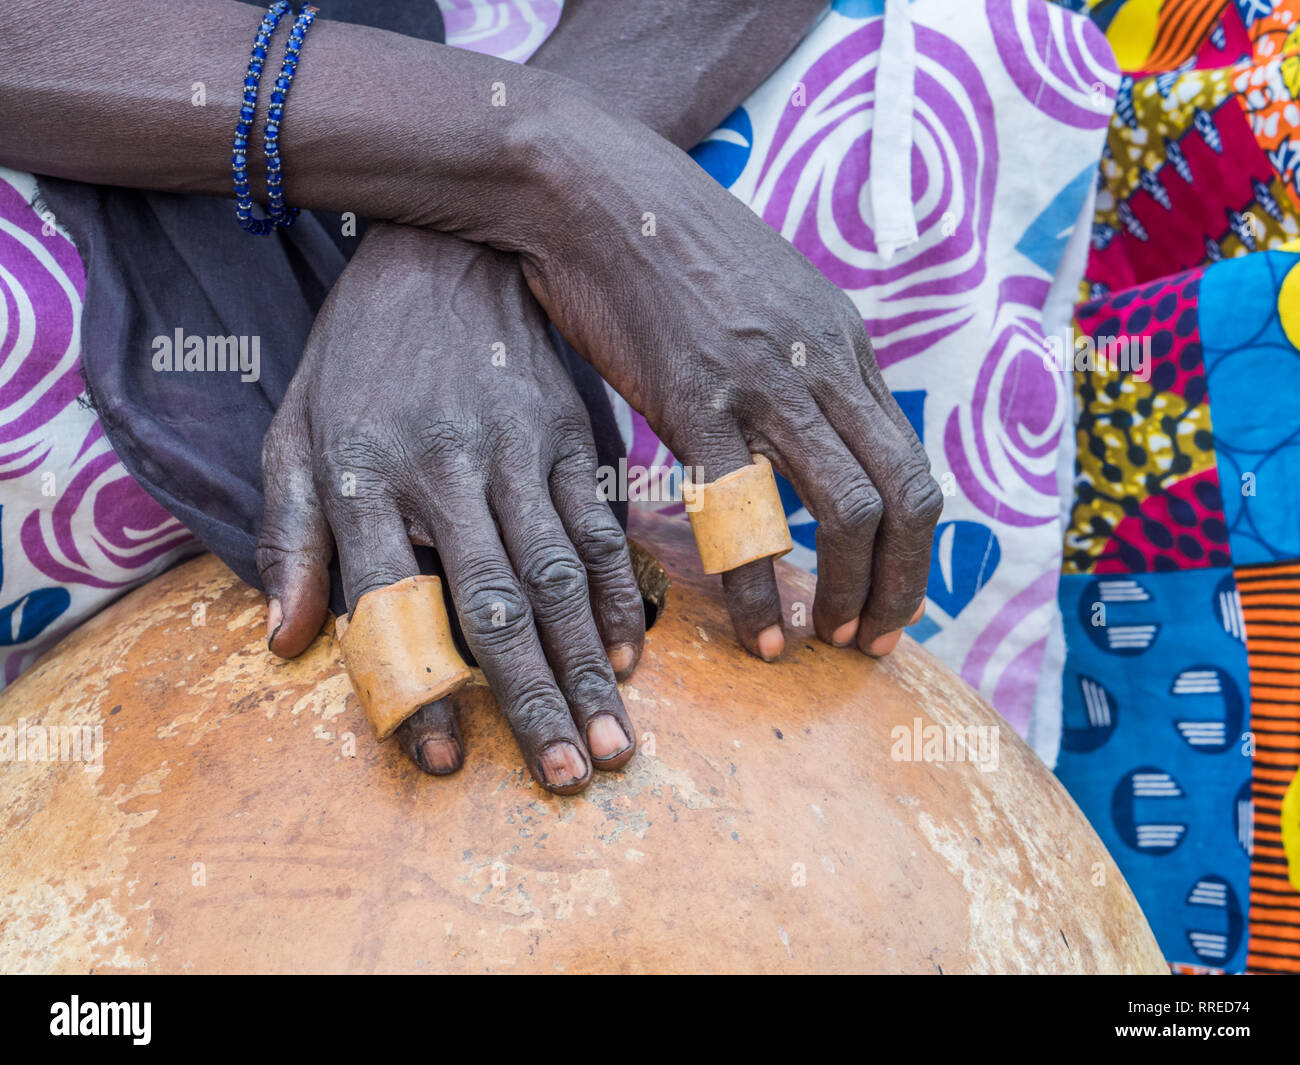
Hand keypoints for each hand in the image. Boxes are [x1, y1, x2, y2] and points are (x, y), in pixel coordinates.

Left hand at [257, 224, 643, 792]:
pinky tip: (635, 649)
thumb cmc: (359, 356)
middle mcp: (447, 470)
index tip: (442, 761)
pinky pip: (600, 523)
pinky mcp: (569, 432)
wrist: (442, 252)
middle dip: (536, 696)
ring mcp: (518, 450)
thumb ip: (291, 535)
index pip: (394, 604)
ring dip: (590, 662)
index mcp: (367, 475)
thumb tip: (283, 642)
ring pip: (560, 574)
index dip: (419, 687)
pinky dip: (620, 590)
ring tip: (615, 736)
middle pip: (498, 604)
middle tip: (571, 774)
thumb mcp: (296, 431)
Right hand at [514, 95, 941, 659]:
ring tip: (823, 642)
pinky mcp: (696, 399)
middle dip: (900, 583)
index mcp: (845, 345)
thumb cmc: (668, 248)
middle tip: (873, 640)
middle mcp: (824, 365)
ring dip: (848, 592)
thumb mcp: (766, 297)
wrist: (594, 188)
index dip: (912, 547)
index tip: (890, 596)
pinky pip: (747, 513)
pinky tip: (757, 629)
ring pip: (847, 509)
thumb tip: (810, 427)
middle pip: (905, 496)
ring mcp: (765, 383)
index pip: (913, 464)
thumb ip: (801, 361)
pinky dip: (763, 587)